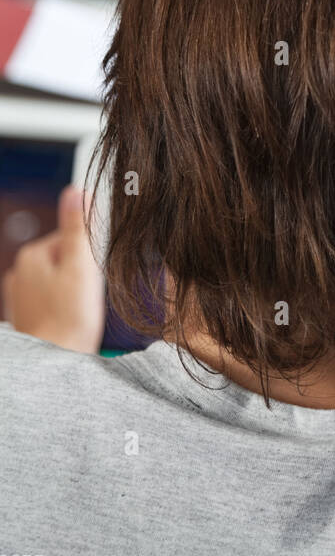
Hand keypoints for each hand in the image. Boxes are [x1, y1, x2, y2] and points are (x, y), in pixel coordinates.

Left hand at [2, 187, 104, 352]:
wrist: (53, 365)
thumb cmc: (69, 320)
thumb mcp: (82, 265)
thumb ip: (78, 226)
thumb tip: (75, 191)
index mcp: (32, 255)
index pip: (70, 239)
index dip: (90, 256)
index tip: (94, 276)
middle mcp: (19, 273)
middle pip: (64, 261)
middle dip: (81, 275)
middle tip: (88, 297)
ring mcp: (19, 297)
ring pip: (58, 282)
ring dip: (72, 293)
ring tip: (79, 312)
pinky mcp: (25, 317)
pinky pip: (51, 303)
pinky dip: (62, 309)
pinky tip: (70, 322)